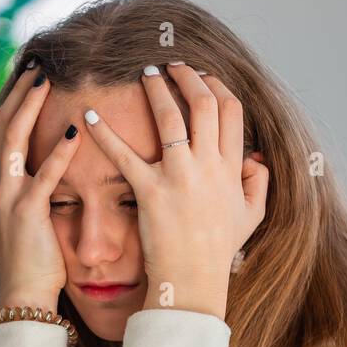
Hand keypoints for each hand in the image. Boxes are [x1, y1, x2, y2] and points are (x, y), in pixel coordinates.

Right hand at [0, 64, 81, 310]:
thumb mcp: (30, 217)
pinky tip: (75, 131)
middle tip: (39, 65)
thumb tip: (52, 166)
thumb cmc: (35, 259)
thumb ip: (35, 188)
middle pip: (2, 125)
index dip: (14, 100)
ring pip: (14, 140)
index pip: (1, 131)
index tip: (32, 76)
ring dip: (31, 107)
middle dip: (20, 93)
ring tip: (48, 81)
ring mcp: (9, 198)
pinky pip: (43, 175)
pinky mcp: (28, 214)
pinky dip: (59, 152)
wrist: (23, 295)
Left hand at [83, 64, 268, 319]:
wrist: (194, 283)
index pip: (230, 111)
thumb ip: (257, 184)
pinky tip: (89, 116)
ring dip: (156, 89)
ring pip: (171, 117)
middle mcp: (209, 166)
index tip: (203, 75)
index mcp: (232, 168)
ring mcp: (180, 177)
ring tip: (144, 73)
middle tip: (170, 64)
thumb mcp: (250, 218)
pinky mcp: (151, 192)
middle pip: (203, 103)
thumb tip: (257, 159)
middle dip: (187, 76)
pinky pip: (125, 156)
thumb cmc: (217, 253)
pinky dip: (105, 133)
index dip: (216, 86)